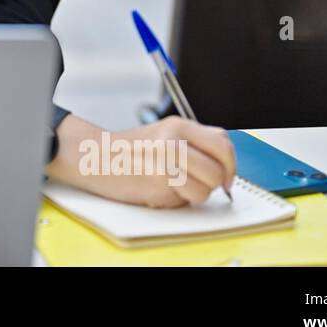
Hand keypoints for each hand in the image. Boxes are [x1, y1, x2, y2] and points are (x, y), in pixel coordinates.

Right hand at [46, 115, 236, 207]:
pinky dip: (178, 200)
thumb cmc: (131, 149)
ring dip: (196, 194)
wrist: (95, 156)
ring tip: (176, 186)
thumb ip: (195, 143)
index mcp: (178, 125)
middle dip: (216, 183)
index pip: (223, 145)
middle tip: (203, 184)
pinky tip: (161, 189)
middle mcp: (173, 142)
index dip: (230, 165)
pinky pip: (185, 201)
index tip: (226, 175)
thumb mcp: (166, 132)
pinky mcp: (157, 186)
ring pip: (206, 190)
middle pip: (218, 170)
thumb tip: (226, 165)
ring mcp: (165, 165)